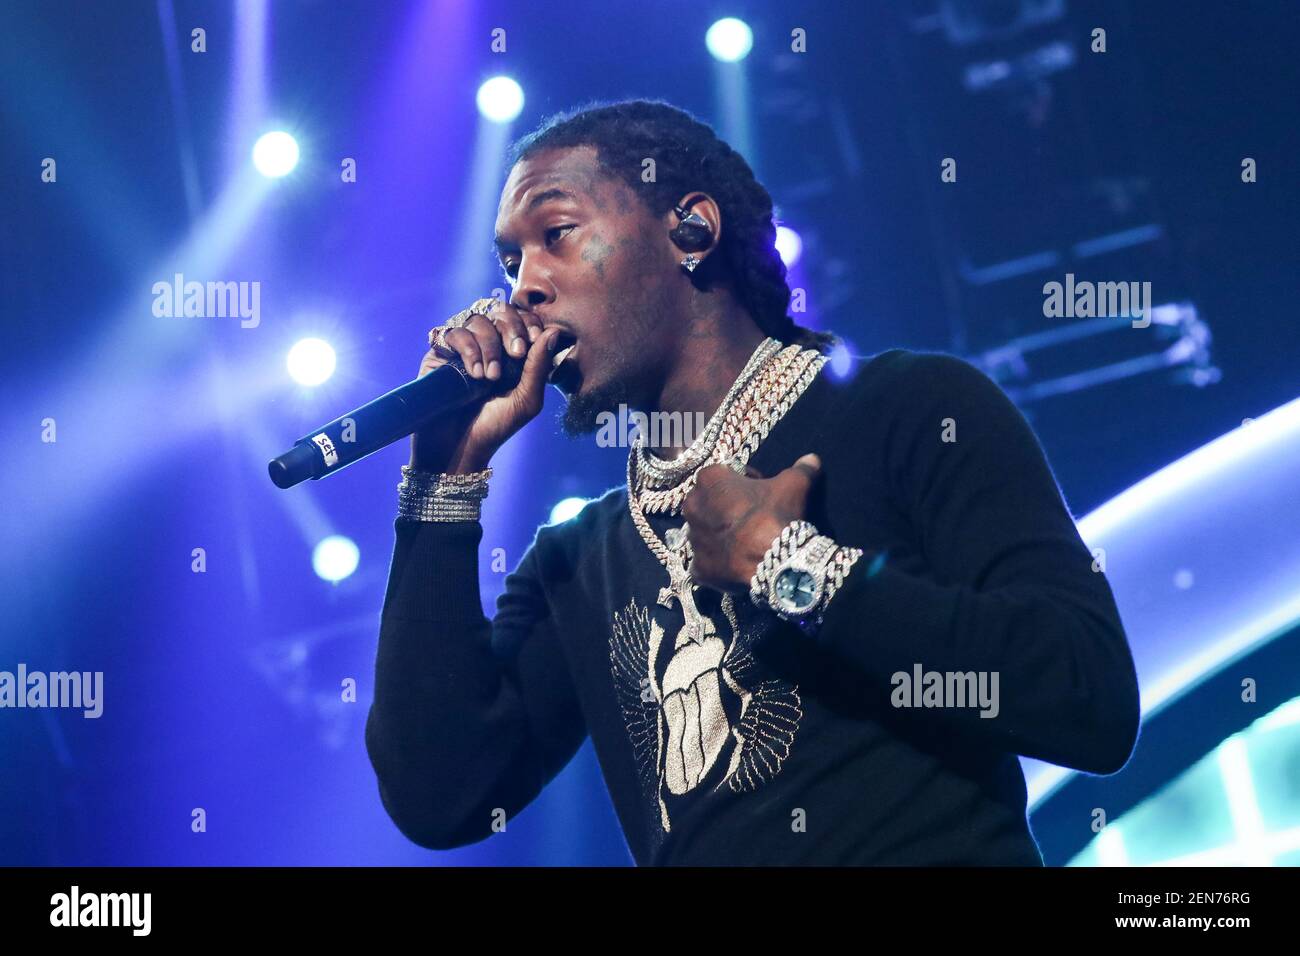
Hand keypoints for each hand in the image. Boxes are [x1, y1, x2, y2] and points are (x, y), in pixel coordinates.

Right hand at [410, 298, 563, 473]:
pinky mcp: (439, 353)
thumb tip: (554, 331)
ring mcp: (462, 347)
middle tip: (515, 354)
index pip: (522, 318)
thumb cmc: (496, 427)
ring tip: (489, 377)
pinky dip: (466, 348)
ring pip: (476, 319)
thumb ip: (539, 366)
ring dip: (488, 345)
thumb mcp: (527, 400)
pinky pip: (452, 332)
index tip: (532, 341)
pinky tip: (473, 373)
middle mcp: (487, 345)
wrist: (459, 448)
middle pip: (499, 310)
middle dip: (511, 327)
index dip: (529, 322)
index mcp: (512, 352)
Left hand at [680, 453, 822, 592]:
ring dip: (722, 533)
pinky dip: (719, 562)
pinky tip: (738, 561)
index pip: (726, 474)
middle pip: (711, 502)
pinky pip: (706, 561)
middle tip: (754, 518)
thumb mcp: (794, 485)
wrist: (773, 561)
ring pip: (706, 532)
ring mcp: (692, 539)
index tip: (763, 492)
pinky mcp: (697, 568)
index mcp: (708, 480)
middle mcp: (693, 507)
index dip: (747, 482)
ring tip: (747, 541)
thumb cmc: (776, 515)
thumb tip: (811, 459)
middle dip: (728, 508)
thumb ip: (801, 469)